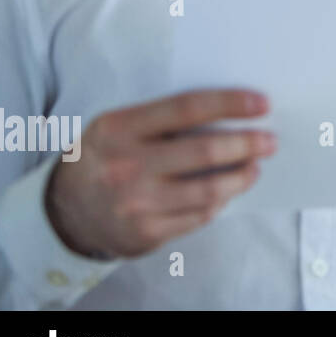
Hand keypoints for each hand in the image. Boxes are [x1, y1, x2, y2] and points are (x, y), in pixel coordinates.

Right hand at [45, 88, 276, 258]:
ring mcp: (134, 202)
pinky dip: (221, 202)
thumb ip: (164, 117)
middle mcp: (124, 165)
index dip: (230, 104)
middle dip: (247, 144)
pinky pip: (199, 215)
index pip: (187, 108)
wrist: (65, 210)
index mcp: (119, 127)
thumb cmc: (106, 156)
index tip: (263, 104)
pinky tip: (230, 191)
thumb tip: (233, 110)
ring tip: (256, 167)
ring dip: (242, 176)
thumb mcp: (119, 126)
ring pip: (209, 189)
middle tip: (270, 141)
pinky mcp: (145, 232)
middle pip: (204, 151)